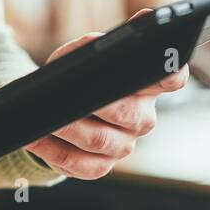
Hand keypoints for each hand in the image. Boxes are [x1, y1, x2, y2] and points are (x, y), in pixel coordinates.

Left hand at [25, 12, 189, 179]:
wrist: (59, 110)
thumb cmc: (79, 78)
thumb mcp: (81, 55)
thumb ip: (91, 44)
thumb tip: (94, 42)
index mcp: (146, 86)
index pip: (172, 78)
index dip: (172, 73)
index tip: (163, 65)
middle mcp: (142, 117)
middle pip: (128, 113)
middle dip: (97, 104)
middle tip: (69, 98)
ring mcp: (124, 145)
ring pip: (100, 140)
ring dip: (68, 129)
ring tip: (44, 119)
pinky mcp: (101, 166)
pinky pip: (80, 164)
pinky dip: (54, 151)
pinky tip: (36, 139)